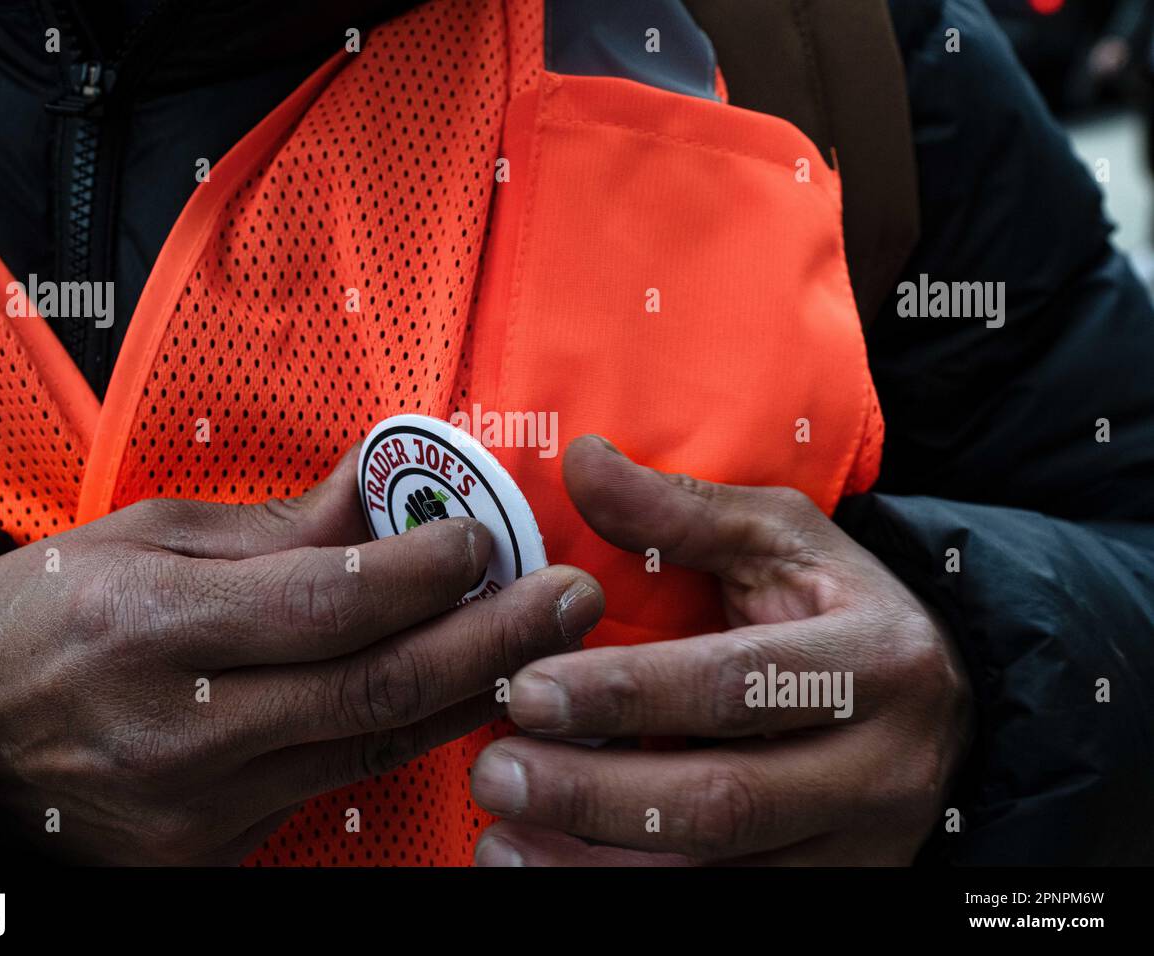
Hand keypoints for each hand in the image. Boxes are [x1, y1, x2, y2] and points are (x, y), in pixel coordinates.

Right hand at [0, 445, 603, 863]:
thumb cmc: (45, 614)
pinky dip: (413, 731)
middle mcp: (183, 726)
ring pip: (376, 740)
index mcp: (151, 626)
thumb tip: (381, 490)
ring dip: (475, 685)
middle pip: (377, 684)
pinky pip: (341, 779)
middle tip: (573, 596)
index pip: (327, 601)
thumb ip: (275, 527)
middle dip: (495, 636)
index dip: (424, 568)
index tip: (483, 533)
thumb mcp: (141, 540)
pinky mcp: (215, 848)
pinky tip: (464, 692)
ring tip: (545, 640)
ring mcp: (202, 803)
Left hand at [471, 436, 970, 864]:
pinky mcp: (835, 894)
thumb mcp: (783, 539)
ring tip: (501, 839)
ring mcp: (860, 849)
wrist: (939, 700)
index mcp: (874, 662)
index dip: (627, 693)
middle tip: (495, 772)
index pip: (736, 685)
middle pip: (723, 803)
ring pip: (719, 878)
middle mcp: (878, 769)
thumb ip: (683, 510)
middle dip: (596, 796)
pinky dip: (630, 896)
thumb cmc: (839, 605)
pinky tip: (552, 875)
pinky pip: (723, 911)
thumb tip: (581, 461)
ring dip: (595, 870)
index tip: (526, 689)